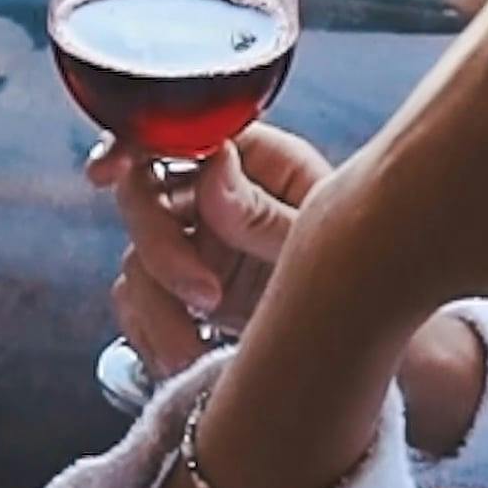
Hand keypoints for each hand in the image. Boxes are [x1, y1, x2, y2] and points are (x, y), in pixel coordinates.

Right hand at [102, 128, 487, 450]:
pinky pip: (138, 303)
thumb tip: (213, 172)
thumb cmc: (371, 280)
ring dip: (157, 307)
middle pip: (146, 194)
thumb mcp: (327, 247)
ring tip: (194, 350)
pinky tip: (182, 357)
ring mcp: (196, 243)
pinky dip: (150, 332)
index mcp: (259, 159)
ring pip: (137, 256)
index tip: (106, 172)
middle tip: (205, 297)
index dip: (133, 141)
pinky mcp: (182, 292)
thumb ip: (268, 214)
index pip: (182, 130)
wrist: (381, 352)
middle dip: (163, 248)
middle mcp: (218, 194)